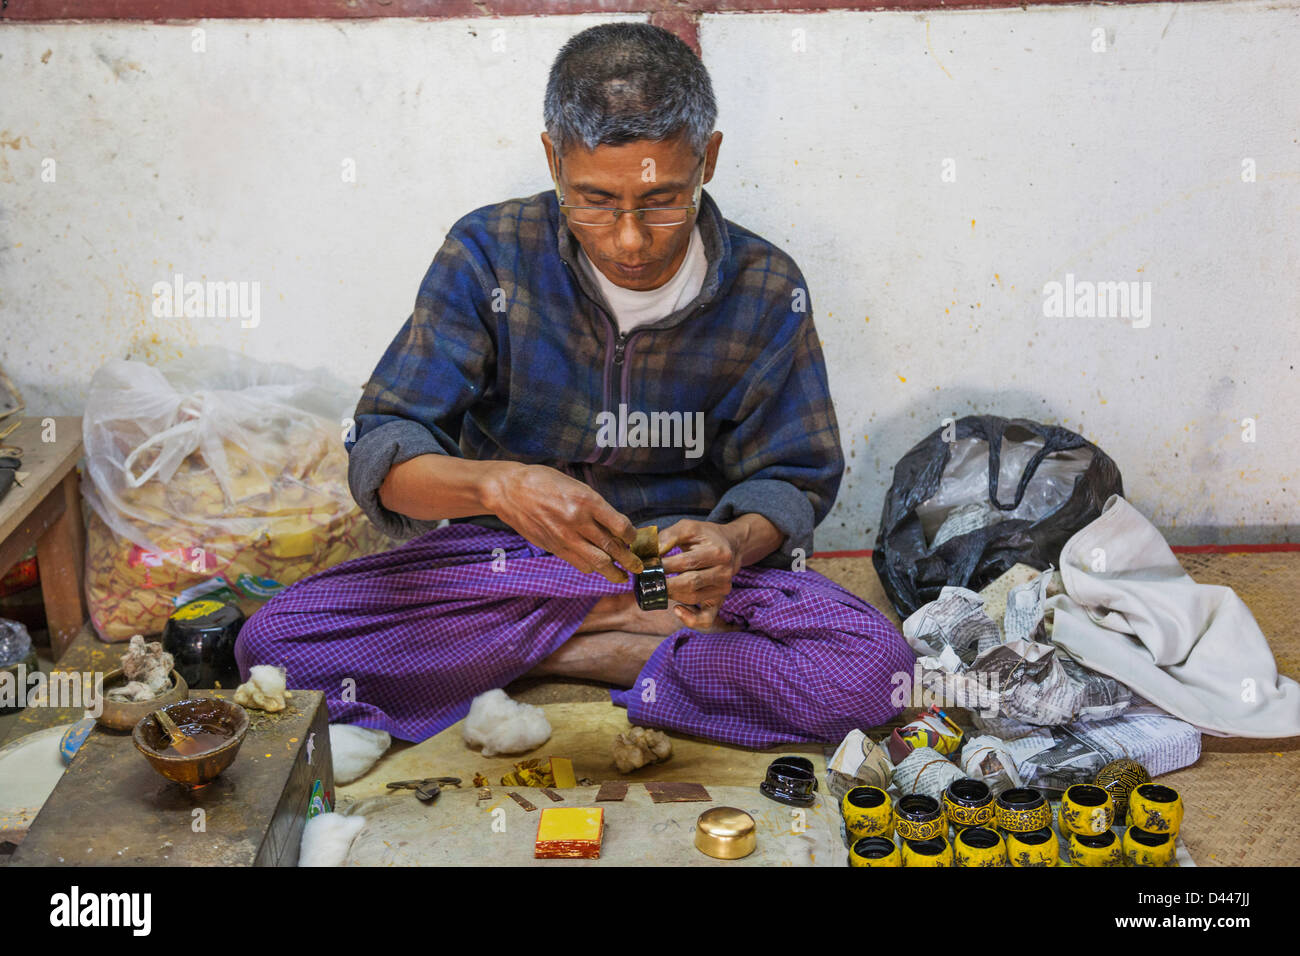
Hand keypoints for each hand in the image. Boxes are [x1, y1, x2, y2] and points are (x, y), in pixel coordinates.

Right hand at [486, 463, 644, 583]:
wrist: (510, 491)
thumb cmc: (544, 482)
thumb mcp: (576, 485)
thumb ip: (595, 506)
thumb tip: (615, 526)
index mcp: (587, 501)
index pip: (620, 526)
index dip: (632, 536)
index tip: (634, 538)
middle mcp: (577, 521)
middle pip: (612, 548)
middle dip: (629, 561)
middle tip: (638, 567)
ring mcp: (564, 537)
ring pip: (597, 563)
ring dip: (613, 572)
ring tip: (621, 576)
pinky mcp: (554, 548)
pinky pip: (579, 564)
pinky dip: (591, 568)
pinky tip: (596, 567)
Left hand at [657, 519, 742, 628]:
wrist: (730, 546)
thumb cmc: (705, 536)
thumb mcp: (689, 528)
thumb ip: (670, 536)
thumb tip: (653, 551)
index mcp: (718, 552)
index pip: (687, 562)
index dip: (664, 565)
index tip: (646, 565)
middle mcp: (724, 573)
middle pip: (690, 582)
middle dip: (665, 582)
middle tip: (647, 580)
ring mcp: (723, 589)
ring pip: (693, 598)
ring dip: (671, 594)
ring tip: (656, 587)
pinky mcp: (719, 601)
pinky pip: (706, 619)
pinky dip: (690, 620)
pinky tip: (677, 609)